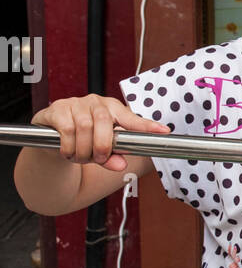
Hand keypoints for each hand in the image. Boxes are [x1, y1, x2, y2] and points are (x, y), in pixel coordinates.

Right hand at [32, 95, 169, 172]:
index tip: (164, 131)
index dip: (147, 125)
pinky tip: (68, 151)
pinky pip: (67, 130)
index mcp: (112, 109)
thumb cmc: (83, 139)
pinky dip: (69, 147)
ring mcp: (76, 103)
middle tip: (99, 159)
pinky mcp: (58, 109)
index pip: (132, 118)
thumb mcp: (100, 151)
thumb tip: (120, 165)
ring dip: (84, 151)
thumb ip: (112, 157)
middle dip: (103, 147)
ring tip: (81, 157)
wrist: (51, 136)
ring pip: (84, 129)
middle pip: (105, 123)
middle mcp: (96, 102)